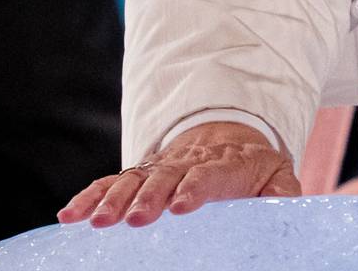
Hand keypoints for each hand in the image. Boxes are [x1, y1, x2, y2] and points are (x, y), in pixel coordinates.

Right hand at [58, 121, 299, 227]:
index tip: (180, 207)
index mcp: (226, 164)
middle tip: (133, 219)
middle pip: (166, 177)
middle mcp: (188, 162)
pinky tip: (70, 215)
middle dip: (148, 197)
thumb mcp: (278, 176)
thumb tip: (287, 209)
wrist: (232, 136)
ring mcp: (160, 167)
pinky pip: (112, 182)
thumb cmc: (256, 167)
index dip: (195, 189)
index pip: (210, 174)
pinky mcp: (140, 174)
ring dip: (114, 199)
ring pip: (134, 179)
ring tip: (96, 221)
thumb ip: (283, 194)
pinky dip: (90, 196)